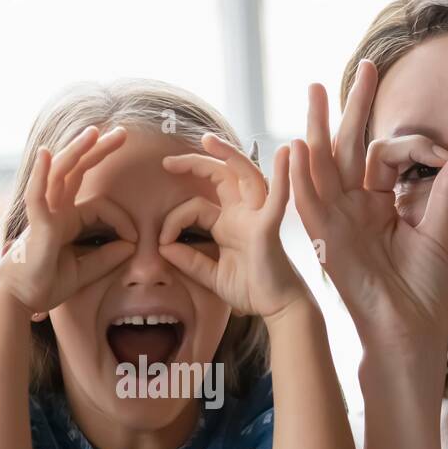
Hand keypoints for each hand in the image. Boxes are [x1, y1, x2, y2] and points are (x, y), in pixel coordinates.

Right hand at [0, 125, 134, 314]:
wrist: (19, 299)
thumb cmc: (45, 285)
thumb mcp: (85, 272)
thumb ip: (107, 258)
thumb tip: (132, 246)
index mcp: (66, 219)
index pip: (100, 206)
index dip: (122, 220)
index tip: (135, 240)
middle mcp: (55, 210)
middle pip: (77, 170)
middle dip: (99, 150)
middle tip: (122, 132)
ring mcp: (44, 213)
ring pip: (60, 173)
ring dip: (77, 150)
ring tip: (94, 131)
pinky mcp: (37, 224)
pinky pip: (37, 195)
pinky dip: (41, 174)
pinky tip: (47, 154)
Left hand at [159, 134, 305, 319]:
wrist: (277, 308)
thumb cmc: (250, 290)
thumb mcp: (210, 275)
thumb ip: (188, 260)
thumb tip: (162, 246)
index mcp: (228, 224)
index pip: (195, 207)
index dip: (174, 220)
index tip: (162, 241)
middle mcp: (243, 215)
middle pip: (220, 177)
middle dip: (195, 163)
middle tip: (168, 161)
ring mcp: (257, 218)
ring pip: (246, 176)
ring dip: (230, 155)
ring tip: (209, 140)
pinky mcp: (269, 228)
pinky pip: (277, 198)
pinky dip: (283, 176)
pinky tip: (285, 153)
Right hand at [290, 68, 447, 346]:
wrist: (408, 332)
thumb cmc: (422, 292)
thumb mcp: (439, 231)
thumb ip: (446, 190)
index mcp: (378, 206)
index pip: (380, 156)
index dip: (404, 137)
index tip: (430, 133)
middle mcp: (353, 210)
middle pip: (346, 150)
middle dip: (349, 110)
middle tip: (357, 69)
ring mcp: (337, 225)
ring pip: (322, 168)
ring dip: (317, 128)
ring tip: (314, 90)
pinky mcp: (326, 243)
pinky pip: (309, 206)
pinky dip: (301, 178)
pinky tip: (296, 147)